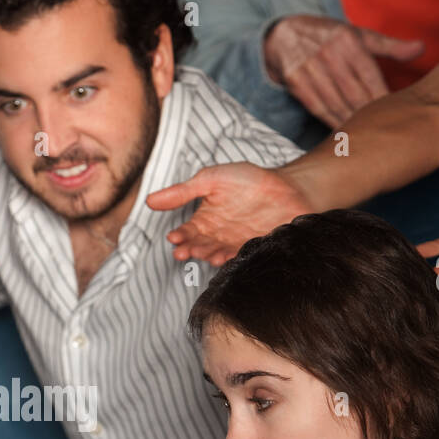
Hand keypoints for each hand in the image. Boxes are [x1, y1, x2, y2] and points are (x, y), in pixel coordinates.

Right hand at [148, 162, 312, 264]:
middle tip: (183, 252)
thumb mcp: (210, 179)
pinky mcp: (252, 250)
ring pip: (216, 253)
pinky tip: (223, 258)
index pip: (186, 232)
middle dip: (190, 250)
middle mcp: (217, 235)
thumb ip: (183, 192)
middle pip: (199, 246)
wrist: (288, 188)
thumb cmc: (249, 180)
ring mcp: (235, 244)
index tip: (174, 238)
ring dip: (207, 256)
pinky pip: (238, 257)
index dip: (179, 236)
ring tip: (202, 254)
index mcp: (205, 220)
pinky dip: (230, 259)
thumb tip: (150, 200)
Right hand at [263, 15, 423, 128]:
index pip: (370, 75)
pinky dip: (332, 122)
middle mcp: (328, 53)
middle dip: (369, 114)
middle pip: (354, 92)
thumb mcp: (359, 36)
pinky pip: (318, 108)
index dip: (382, 97)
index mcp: (348, 40)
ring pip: (336, 103)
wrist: (283, 35)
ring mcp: (310, 68)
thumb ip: (390, 46)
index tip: (395, 114)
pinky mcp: (296, 82)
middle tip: (384, 131)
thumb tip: (421, 49)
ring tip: (367, 137)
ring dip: (352, 123)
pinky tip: (344, 133)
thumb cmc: (329, 38)